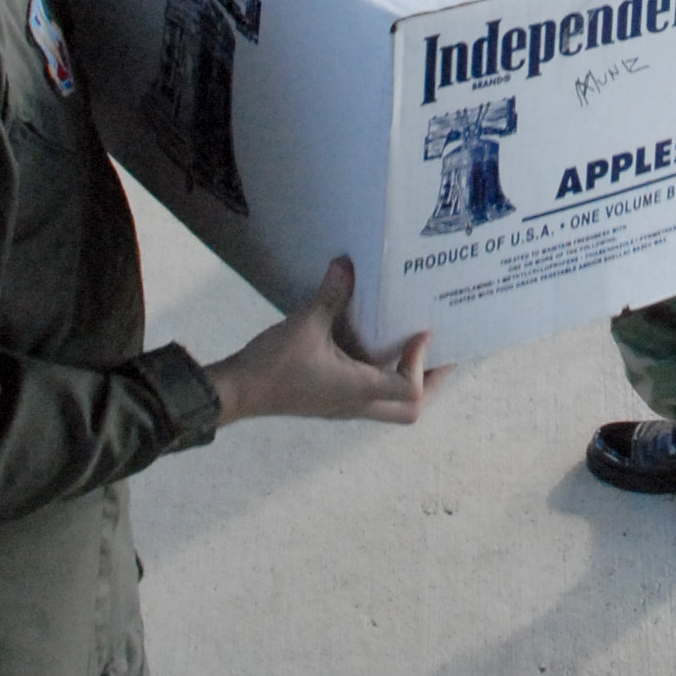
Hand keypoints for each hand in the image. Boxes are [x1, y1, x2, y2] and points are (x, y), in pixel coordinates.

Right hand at [207, 256, 441, 429]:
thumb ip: (331, 294)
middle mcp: (357, 405)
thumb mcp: (305, 323)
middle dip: (430, 382)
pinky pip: (369, 394)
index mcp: (359, 391)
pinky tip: (373, 346)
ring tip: (413, 346)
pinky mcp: (330, 399)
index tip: (422, 332)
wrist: (239, 392)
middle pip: (410, 410)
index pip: (411, 390)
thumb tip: (345, 264)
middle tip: (437, 352)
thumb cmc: (273, 365)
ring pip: (391, 405)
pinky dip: (382, 374)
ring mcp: (343, 406)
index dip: (424, 363)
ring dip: (407, 379)